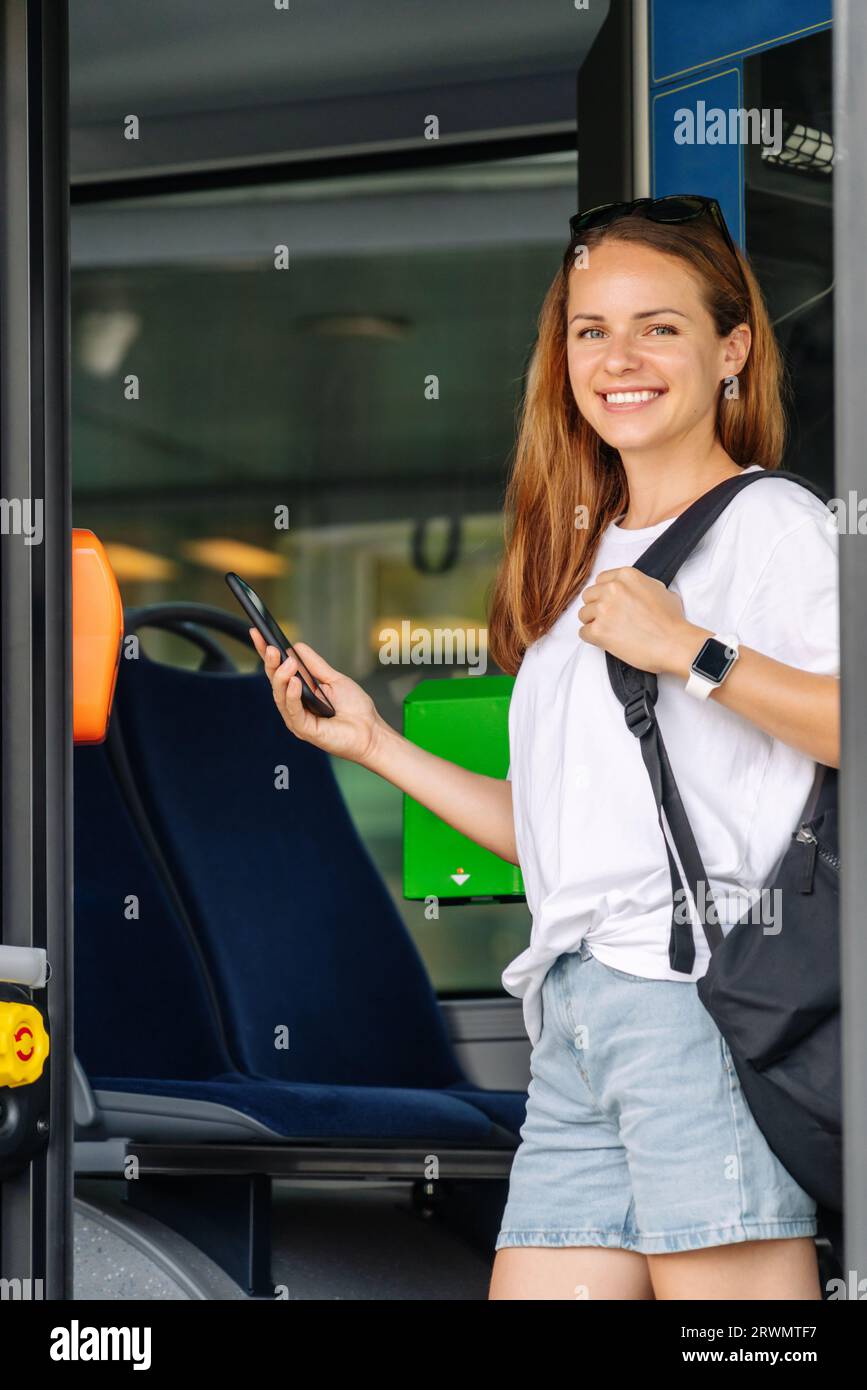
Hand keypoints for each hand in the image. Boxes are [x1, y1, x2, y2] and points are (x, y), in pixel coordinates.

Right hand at [248, 627, 384, 764]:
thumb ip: (314, 665)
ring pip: (280, 696)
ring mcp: (297, 719)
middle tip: (271, 647)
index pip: (278, 671)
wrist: (371, 731)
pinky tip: (295, 682)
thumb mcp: (333, 679)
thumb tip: (296, 646)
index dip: (266, 653)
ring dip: (281, 677)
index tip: (257, 633)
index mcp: (299, 693)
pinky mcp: (304, 730)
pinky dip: (292, 695)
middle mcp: (294, 706)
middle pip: (275, 682)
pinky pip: (293, 711)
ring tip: (288, 663)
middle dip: (270, 663)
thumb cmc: (355, 709)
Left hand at [577, 567, 697, 673]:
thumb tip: (632, 590)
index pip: (600, 580)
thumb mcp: (660, 589)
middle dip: (596, 607)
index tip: (611, 604)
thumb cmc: (672, 621)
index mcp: (626, 575)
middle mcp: (612, 588)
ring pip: (583, 614)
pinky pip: (583, 633)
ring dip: (593, 623)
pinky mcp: (598, 630)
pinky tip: (607, 641)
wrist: (675, 644)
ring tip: (611, 631)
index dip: (605, 594)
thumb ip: (639, 585)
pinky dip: (592, 638)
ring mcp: (603, 609)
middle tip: (610, 620)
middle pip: (588, 596)